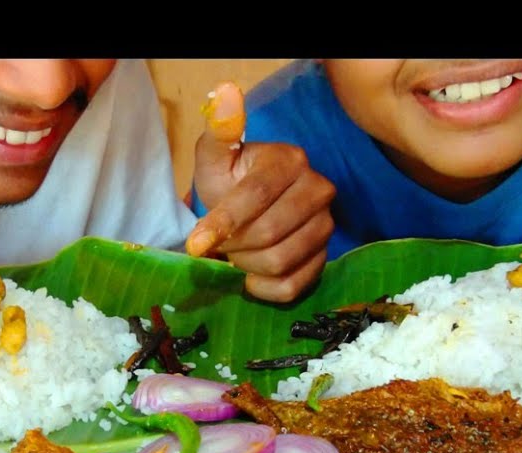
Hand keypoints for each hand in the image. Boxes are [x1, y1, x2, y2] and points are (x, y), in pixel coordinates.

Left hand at [187, 82, 335, 302]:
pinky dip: (263, 289)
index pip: (256, 196)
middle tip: (218, 243)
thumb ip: (220, 131)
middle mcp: (319, 190)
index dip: (224, 222)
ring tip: (235, 254)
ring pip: (280, 262)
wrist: (249, 207)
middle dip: (234, 245)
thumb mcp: (215, 157)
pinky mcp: (324, 258)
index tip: (195, 244)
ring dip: (246, 266)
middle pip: (269, 234)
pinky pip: (293, 286)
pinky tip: (250, 276)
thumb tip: (224, 94)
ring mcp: (326, 226)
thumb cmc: (229, 180)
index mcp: (290, 161)